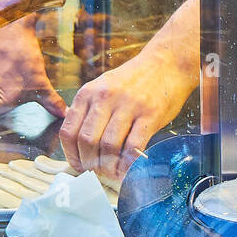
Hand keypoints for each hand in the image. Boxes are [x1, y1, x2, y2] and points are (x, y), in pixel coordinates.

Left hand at [59, 44, 198, 181]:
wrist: (167, 63)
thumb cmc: (134, 80)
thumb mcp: (103, 87)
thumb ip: (89, 110)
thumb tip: (77, 141)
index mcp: (88, 92)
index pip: (69, 130)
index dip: (71, 154)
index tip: (78, 165)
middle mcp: (105, 97)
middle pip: (87, 140)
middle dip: (90, 163)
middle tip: (96, 172)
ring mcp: (128, 105)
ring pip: (108, 145)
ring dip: (109, 166)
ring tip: (112, 172)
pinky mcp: (150, 114)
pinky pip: (133, 146)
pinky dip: (127, 163)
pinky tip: (127, 169)